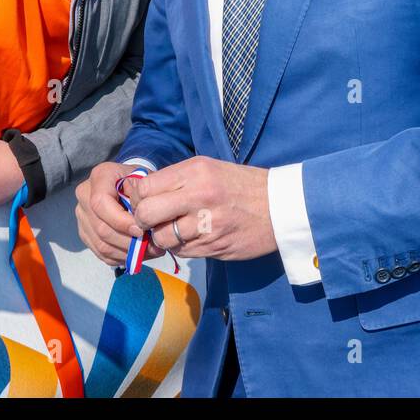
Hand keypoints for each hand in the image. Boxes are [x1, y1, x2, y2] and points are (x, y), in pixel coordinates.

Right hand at [76, 161, 147, 266]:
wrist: (129, 185)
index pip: (101, 203)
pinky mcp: (85, 232)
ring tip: (149, 252)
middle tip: (152, 247)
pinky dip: (120, 257)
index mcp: (100, 176)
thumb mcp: (146, 180)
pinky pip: (100, 252)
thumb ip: (144, 196)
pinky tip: (137, 255)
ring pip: (101, 244)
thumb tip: (145, 221)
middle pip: (101, 228)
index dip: (121, 221)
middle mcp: (85, 195)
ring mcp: (82, 215)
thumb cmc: (140, 182)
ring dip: (127, 253)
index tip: (142, 230)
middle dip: (128, 242)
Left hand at [125, 156, 276, 260]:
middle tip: (151, 220)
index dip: (137, 198)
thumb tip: (141, 192)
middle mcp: (199, 196)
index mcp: (196, 172)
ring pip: (162, 238)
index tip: (143, 201)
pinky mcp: (214, 247)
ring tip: (175, 229)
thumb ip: (176, 179)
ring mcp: (207, 224)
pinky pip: (182, 251)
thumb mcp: (208, 168)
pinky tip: (194, 237)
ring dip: (163, 237)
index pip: (145, 188)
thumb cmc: (241, 185)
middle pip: (146, 214)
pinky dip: (182, 247)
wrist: (282, 206)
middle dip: (142, 221)